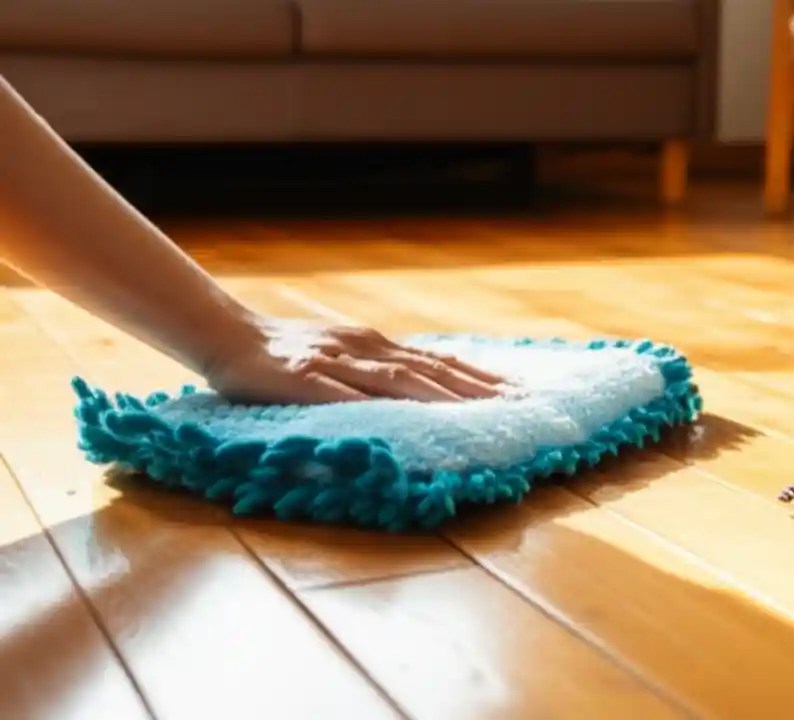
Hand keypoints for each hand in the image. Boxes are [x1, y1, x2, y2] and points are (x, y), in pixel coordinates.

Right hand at [203, 316, 508, 404]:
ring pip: (396, 379)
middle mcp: (363, 348)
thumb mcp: (344, 356)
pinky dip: (375, 408)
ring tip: (476, 413)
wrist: (227, 335)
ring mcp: (334, 362)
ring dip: (440, 396)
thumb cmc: (290, 353)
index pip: (439, 361)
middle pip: (428, 370)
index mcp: (377, 345)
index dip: (480, 376)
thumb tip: (430, 392)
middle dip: (474, 389)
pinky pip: (342, 395)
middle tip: (516, 405)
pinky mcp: (302, 379)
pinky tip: (401, 421)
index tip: (519, 391)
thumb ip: (380, 372)